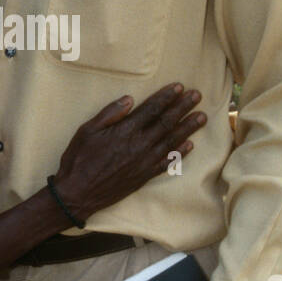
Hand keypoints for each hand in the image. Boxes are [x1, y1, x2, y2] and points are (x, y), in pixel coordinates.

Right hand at [53, 83, 205, 222]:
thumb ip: (109, 114)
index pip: (151, 109)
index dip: (166, 97)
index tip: (180, 87)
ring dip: (188, 127)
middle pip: (166, 122)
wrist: (78, 193)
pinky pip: (167, 162)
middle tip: (198, 96)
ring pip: (172, 140)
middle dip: (183, 107)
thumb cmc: (78, 159)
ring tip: (202, 116)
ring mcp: (144, 161)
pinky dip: (180, 153)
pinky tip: (190, 145)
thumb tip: (129, 99)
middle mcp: (139, 144)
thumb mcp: (86, 130)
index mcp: (125, 131)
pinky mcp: (144, 176)